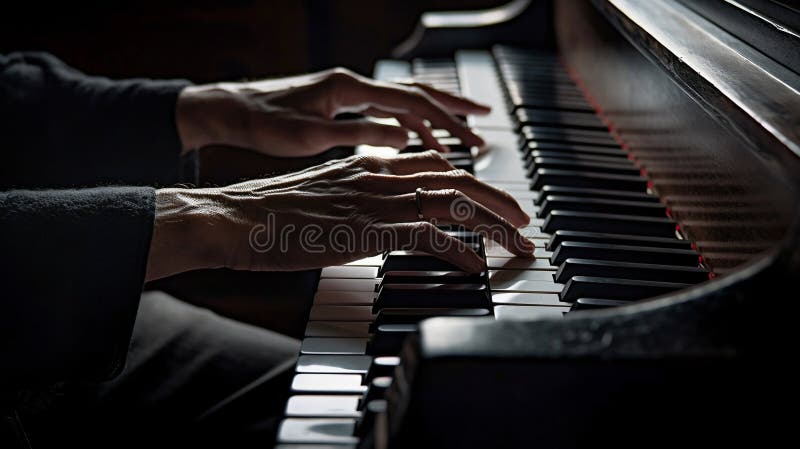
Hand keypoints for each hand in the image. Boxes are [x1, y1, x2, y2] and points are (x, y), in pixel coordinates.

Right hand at [145, 151, 532, 280]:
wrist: (235, 218)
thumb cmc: (269, 212)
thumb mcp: (319, 193)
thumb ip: (353, 196)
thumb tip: (372, 215)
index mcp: (368, 163)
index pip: (433, 163)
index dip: (468, 178)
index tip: (488, 195)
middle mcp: (379, 175)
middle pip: (456, 177)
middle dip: (497, 198)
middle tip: (522, 219)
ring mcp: (376, 201)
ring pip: (454, 202)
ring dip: (493, 223)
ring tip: (518, 242)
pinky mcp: (369, 230)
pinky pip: (430, 236)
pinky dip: (460, 249)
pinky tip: (477, 264)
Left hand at [175, 68, 489, 156]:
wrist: (230, 109)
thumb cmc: (262, 122)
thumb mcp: (310, 136)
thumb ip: (359, 135)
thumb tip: (404, 137)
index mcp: (349, 88)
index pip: (412, 102)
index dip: (446, 121)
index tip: (472, 138)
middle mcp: (353, 84)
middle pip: (415, 92)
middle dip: (452, 108)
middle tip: (483, 124)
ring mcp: (347, 92)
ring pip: (402, 100)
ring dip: (433, 117)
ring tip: (459, 135)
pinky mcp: (339, 104)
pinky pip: (384, 110)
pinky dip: (407, 124)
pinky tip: (417, 139)